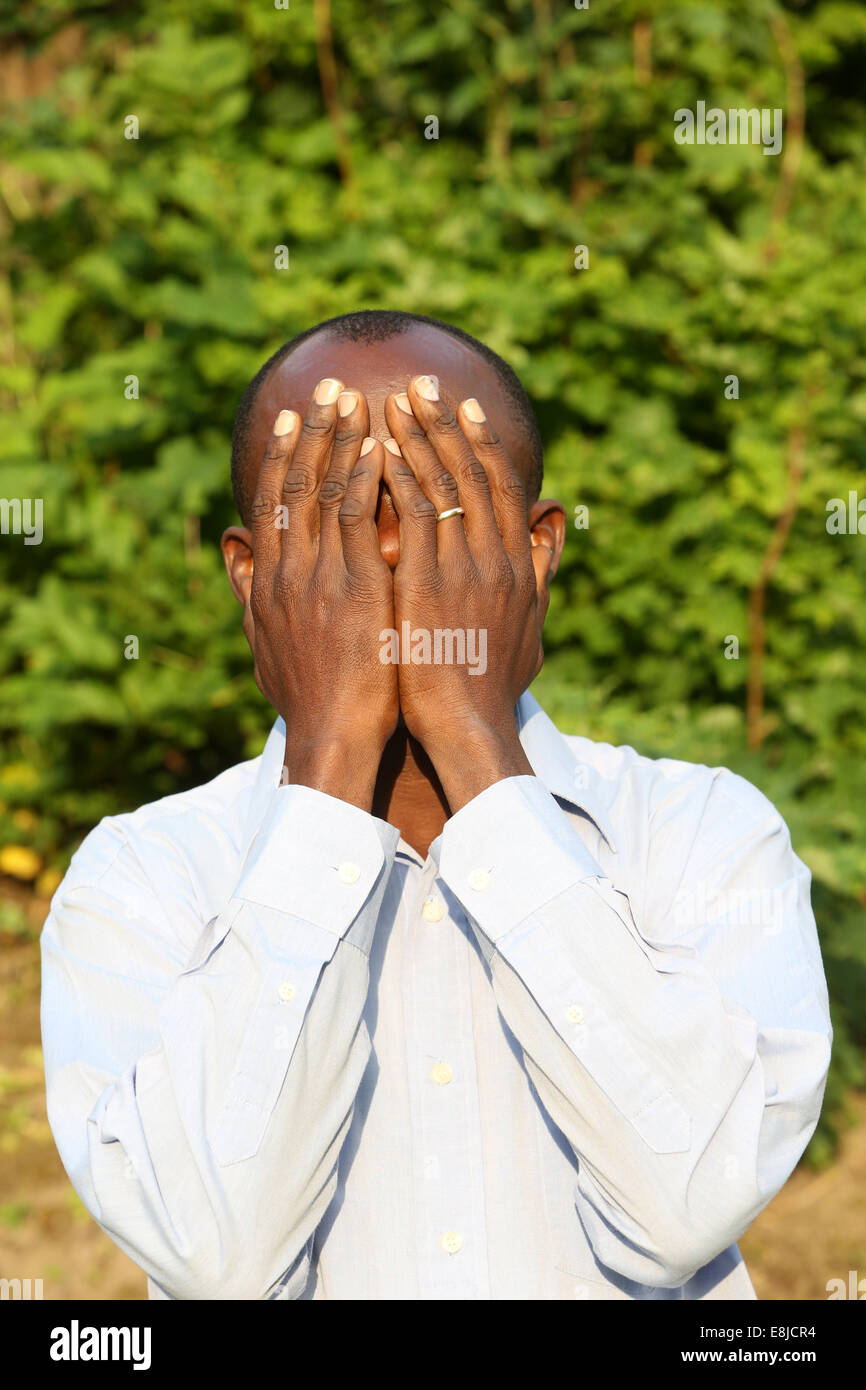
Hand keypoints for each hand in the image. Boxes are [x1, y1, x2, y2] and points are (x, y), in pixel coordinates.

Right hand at [235, 378, 397, 808]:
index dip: (281, 455)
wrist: (333, 740)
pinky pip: (361, 522)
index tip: (292, 416)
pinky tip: (383, 449)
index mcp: (268, 585)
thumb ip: (253, 597)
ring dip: (344, 441)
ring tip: (359, 398)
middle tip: (328, 385)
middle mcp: (288, 573)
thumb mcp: (266, 648)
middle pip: (296, 485)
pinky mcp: (357, 590)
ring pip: (328, 493)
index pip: (272, 504)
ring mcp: (321, 579)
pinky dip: (369, 482)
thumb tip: (237, 559)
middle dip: (313, 430)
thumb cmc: (310, 701)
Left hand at [382, 375, 545, 809]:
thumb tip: (555, 533)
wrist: (469, 728)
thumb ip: (540, 574)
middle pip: (471, 472)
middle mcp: (495, 557)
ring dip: (416, 436)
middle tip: (422, 383)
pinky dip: (397, 475)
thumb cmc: (493, 686)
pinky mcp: (427, 581)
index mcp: (517, 566)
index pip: (502, 488)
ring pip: (440, 483)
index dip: (482, 443)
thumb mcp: (531, 627)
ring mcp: (462, 566)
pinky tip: (374, 449)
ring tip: (392, 399)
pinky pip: (413, 512)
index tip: (464, 407)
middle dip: (444, 423)